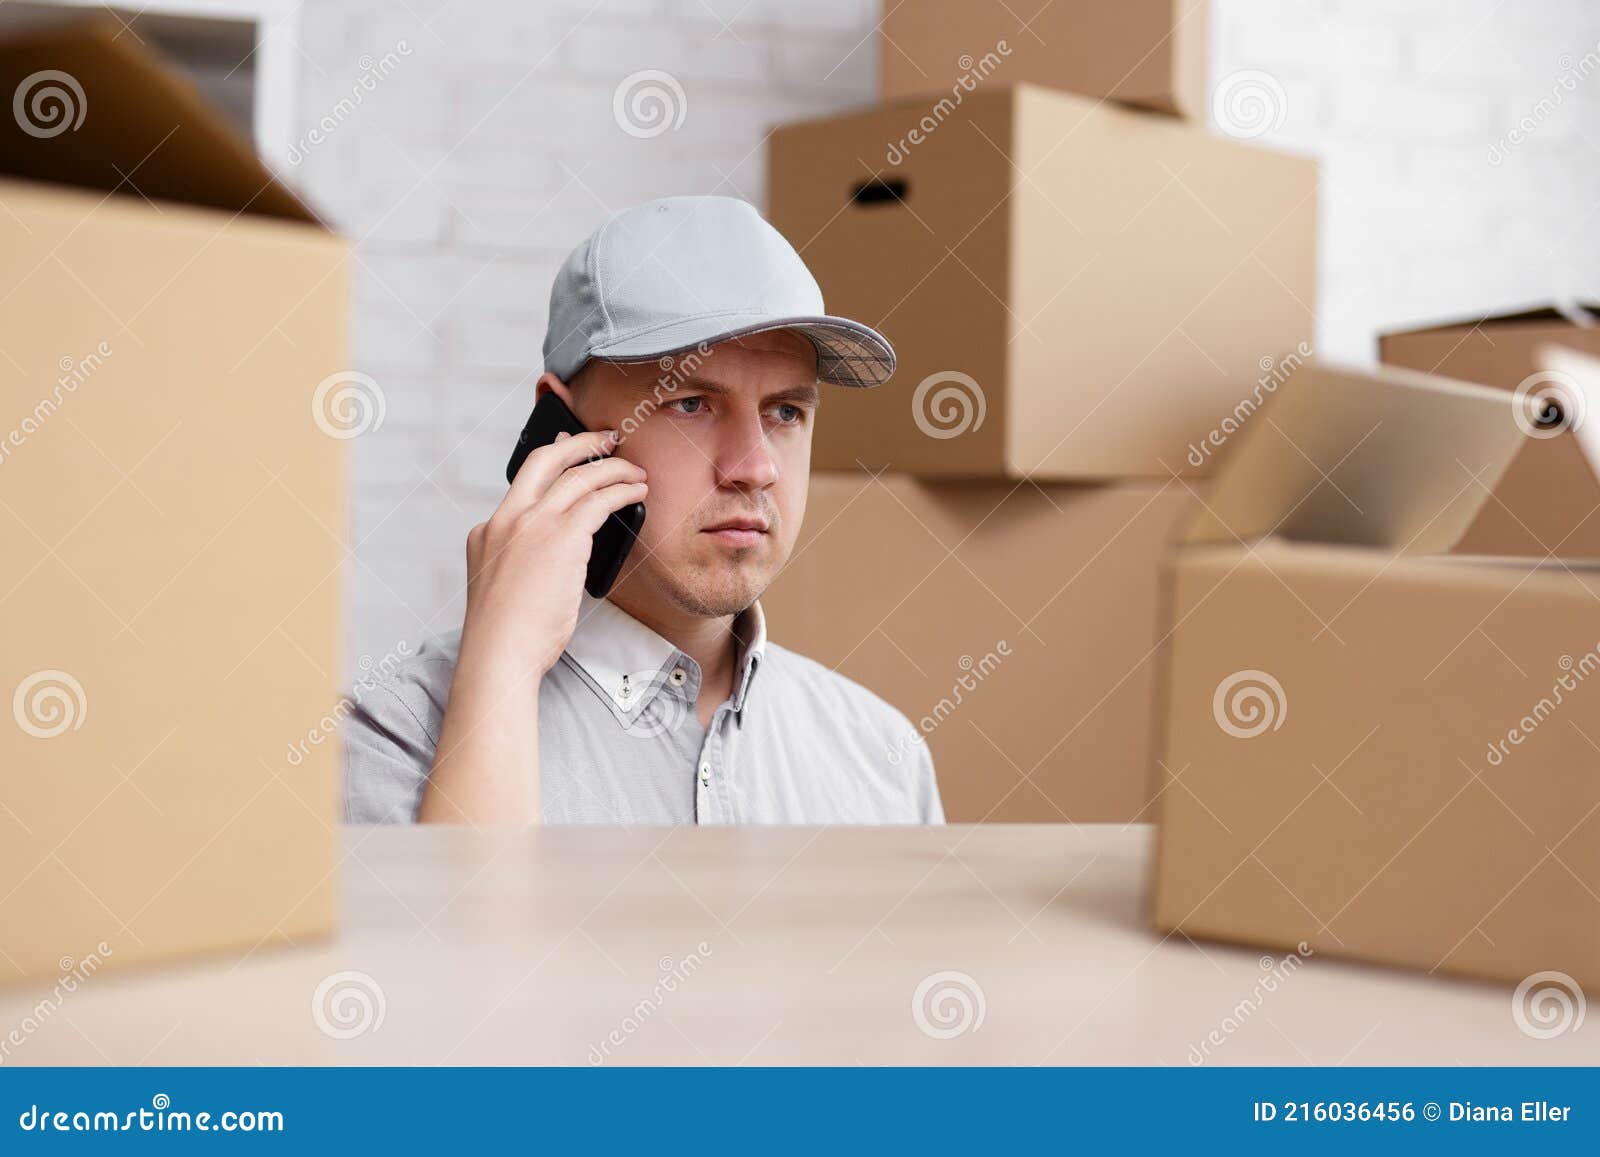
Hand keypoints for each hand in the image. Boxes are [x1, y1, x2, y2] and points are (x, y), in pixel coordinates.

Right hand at [460, 428, 647, 677]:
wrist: (499, 653)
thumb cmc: (507, 635)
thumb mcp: (503, 588)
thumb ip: (522, 562)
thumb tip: (559, 556)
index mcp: (486, 532)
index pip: (523, 486)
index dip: (551, 464)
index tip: (567, 451)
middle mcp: (506, 519)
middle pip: (545, 459)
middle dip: (579, 442)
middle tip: (605, 438)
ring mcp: (531, 524)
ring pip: (579, 476)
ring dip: (613, 468)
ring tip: (635, 472)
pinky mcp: (562, 536)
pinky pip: (600, 500)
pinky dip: (622, 491)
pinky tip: (637, 493)